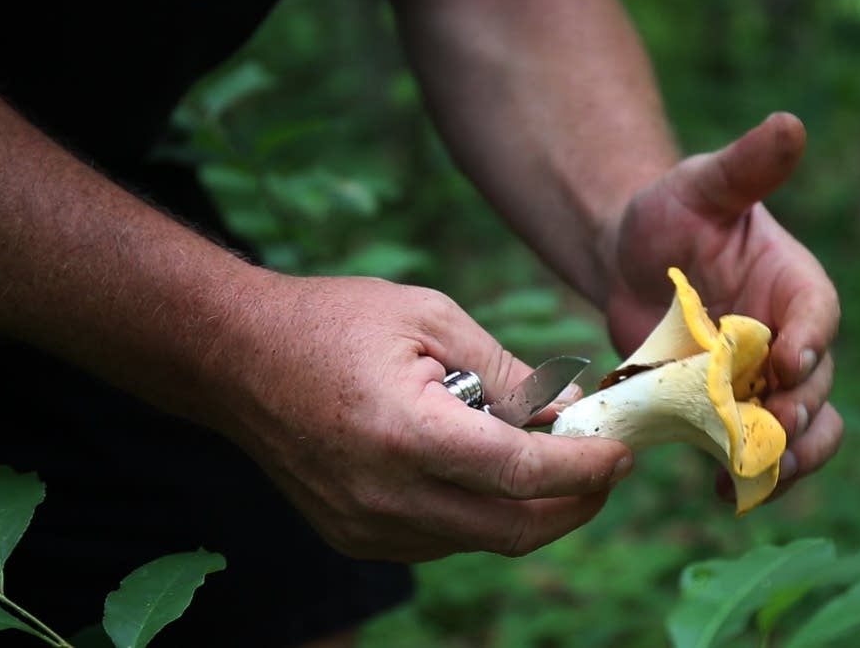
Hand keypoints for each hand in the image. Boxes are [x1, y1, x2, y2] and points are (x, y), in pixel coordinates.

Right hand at [212, 272, 632, 561]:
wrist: (238, 357)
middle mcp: (385, 495)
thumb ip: (504, 372)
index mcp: (407, 432)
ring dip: (527, 509)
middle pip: (512, 528)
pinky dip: (479, 514)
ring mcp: (365, 526)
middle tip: (603, 472)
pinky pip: (440, 541)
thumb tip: (565, 413)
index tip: (621, 454)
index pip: (522, 472)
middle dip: (574, 505)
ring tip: (547, 462)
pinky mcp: (354, 536)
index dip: (585, 468)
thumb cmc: (334, 321)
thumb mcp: (431, 318)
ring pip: (479, 540)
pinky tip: (486, 474)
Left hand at [599, 113, 841, 493]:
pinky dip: (743, 475)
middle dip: (798, 413)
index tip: (785, 361)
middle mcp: (788, 340)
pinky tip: (721, 493)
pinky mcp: (721, 411)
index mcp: (794, 286)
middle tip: (771, 431)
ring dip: (785, 458)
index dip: (810, 343)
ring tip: (759, 475)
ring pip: (796, 432)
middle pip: (815, 389)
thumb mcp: (701, 186)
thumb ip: (745, 168)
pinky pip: (745, 451)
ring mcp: (757, 383)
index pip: (818, 317)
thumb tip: (789, 124)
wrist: (630, 258)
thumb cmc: (669, 215)